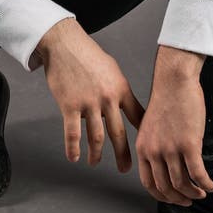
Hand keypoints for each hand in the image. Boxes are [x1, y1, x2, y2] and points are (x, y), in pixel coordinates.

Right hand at [35, 18, 144, 171]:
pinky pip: (73, 133)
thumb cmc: (88, 54)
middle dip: (123, 155)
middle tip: (125, 168)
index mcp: (121, 88)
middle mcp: (107, 98)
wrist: (65, 43)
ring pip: (96, 137)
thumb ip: (118, 89)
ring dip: (96, 154)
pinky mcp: (70, 105)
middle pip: (118, 133)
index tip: (147, 148)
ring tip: (94, 162)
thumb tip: (123, 106)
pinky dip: (73, 148)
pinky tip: (74, 157)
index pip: (137, 117)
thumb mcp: (112, 69)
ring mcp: (88, 103)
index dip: (143, 134)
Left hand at [135, 46, 212, 205]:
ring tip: (202, 192)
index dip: (162, 196)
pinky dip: (206, 184)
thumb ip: (154, 145)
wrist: (174, 81)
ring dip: (194, 193)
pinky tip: (211, 185)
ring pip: (183, 184)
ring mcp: (171, 148)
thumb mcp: (150, 126)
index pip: (149, 183)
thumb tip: (164, 164)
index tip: (173, 198)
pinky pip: (198, 174)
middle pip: (166, 188)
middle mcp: (154, 151)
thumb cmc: (166, 99)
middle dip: (180, 199)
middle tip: (190, 200)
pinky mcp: (189, 144)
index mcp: (143, 147)